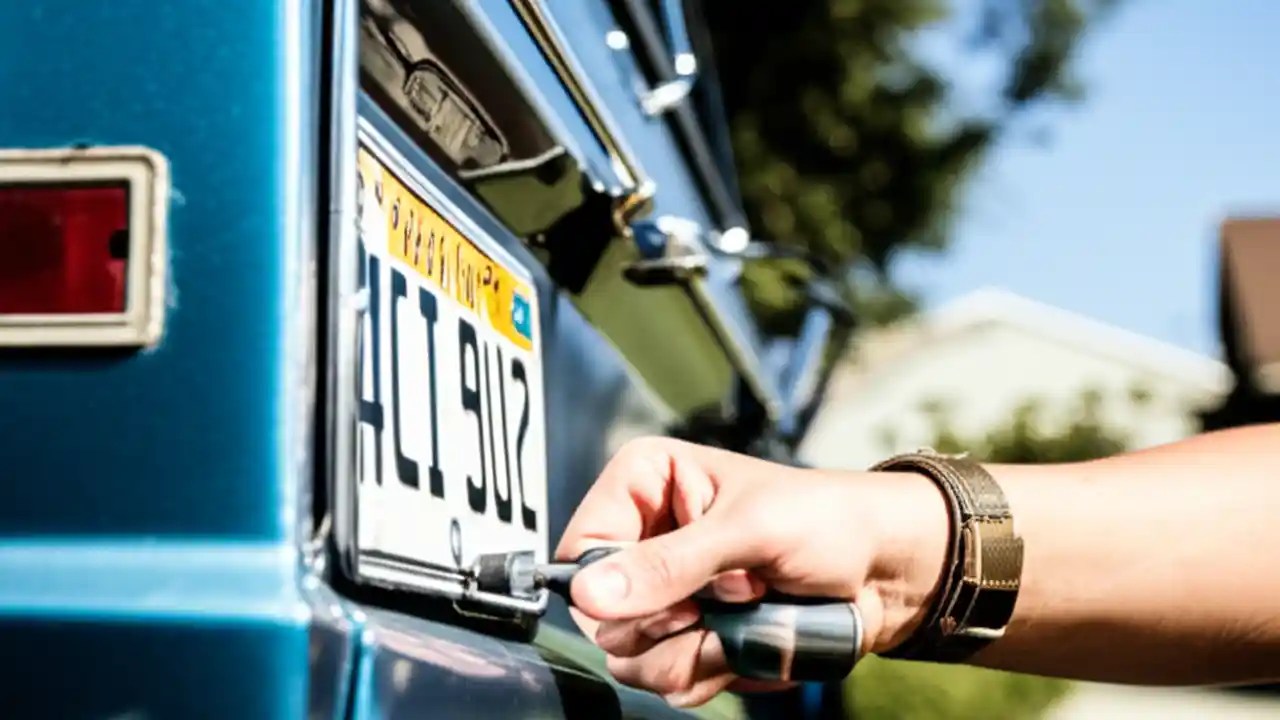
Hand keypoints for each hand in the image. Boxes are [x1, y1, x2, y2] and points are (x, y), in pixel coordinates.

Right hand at [556, 437, 949, 706]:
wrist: (884, 569)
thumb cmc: (827, 520)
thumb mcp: (749, 532)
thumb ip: (670, 564)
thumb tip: (592, 593)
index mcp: (644, 485)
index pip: (580, 553)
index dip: (615, 591)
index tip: (679, 597)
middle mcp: (644, 539)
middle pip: (602, 618)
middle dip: (670, 626)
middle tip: (728, 601)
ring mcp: (665, 594)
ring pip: (634, 658)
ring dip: (697, 652)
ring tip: (748, 616)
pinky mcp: (688, 635)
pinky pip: (669, 680)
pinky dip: (713, 670)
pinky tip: (748, 639)